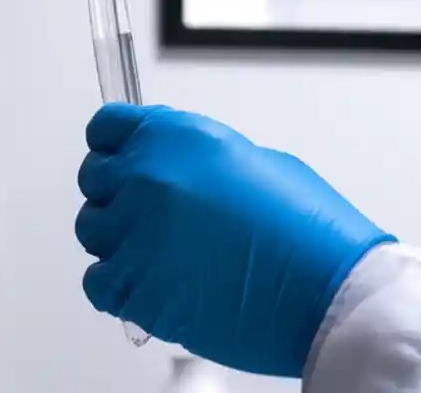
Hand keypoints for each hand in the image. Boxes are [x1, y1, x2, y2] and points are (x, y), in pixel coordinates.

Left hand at [75, 103, 393, 377]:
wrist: (327, 291)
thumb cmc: (310, 231)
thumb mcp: (258, 165)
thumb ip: (202, 163)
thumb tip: (180, 175)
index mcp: (179, 139)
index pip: (107, 128)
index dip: (115, 143)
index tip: (120, 154)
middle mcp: (148, 180)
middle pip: (95, 178)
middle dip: (119, 192)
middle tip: (152, 211)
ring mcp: (136, 237)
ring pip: (92, 231)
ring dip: (119, 238)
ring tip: (162, 250)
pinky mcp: (135, 291)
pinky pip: (98, 282)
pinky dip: (118, 285)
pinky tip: (153, 281)